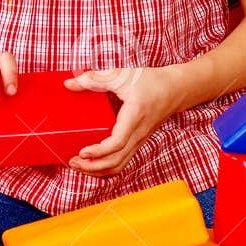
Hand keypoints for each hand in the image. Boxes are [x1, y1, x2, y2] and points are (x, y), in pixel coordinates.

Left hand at [65, 65, 188, 175]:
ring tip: (79, 166)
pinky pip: (123, 160)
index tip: (82, 152)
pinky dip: (107, 166)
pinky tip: (93, 164)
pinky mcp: (138, 142)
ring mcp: (139, 140)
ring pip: (120, 164)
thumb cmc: (150, 81)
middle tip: (72, 162)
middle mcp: (138, 133)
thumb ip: (94, 78)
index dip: (99, 151)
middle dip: (93, 166)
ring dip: (99, 170)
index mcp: (134, 116)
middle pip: (117, 160)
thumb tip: (68, 83)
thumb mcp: (121, 75)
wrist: (176, 89)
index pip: (117, 142)